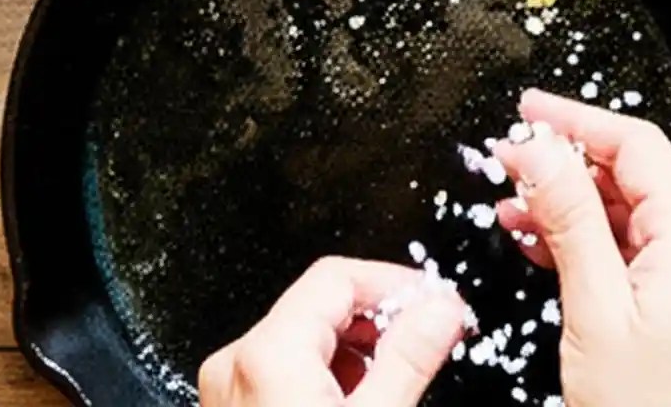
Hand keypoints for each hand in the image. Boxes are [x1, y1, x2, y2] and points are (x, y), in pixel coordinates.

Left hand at [198, 257, 465, 406]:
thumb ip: (411, 357)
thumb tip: (442, 307)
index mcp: (268, 353)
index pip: (338, 277)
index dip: (395, 284)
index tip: (436, 305)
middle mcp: (238, 362)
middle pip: (320, 304)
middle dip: (379, 320)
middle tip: (427, 342)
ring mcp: (228, 388)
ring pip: (304, 337)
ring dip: (356, 351)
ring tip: (392, 385)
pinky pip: (285, 368)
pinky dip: (327, 376)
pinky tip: (355, 402)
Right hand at [493, 89, 670, 406]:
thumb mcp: (592, 307)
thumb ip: (568, 218)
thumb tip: (541, 151)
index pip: (636, 147)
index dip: (576, 120)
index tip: (530, 111)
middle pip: (636, 176)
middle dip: (568, 164)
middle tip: (513, 159)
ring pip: (634, 213)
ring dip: (574, 203)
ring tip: (517, 203)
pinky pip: (640, 249)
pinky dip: (592, 238)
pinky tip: (547, 240)